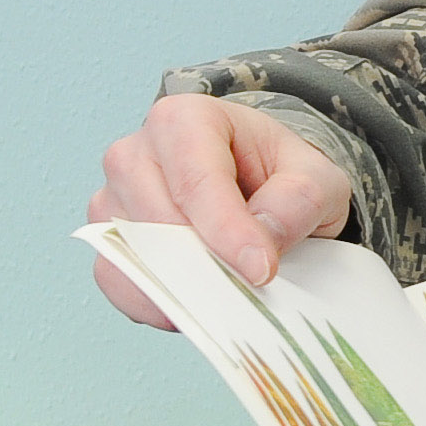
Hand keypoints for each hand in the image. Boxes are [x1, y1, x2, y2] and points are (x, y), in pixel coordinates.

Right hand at [90, 95, 352, 327]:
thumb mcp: (317, 178)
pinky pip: (114, 277)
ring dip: (178, 282)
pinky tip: (194, 305)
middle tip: (247, 288)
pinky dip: (151, 300)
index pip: (196, 179)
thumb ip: (297, 202)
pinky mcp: (108, 239)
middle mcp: (137, 152)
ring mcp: (114, 196)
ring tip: (229, 297)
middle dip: (204, 259)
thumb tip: (259, 247)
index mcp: (187, 119)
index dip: (227, 230)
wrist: (263, 185)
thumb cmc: (282, 173)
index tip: (260, 270)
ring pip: (130, 248)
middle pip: (156, 216)